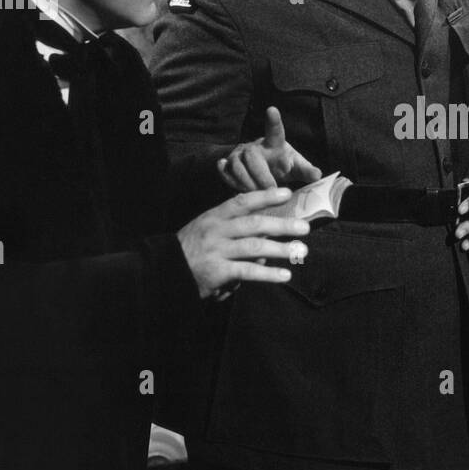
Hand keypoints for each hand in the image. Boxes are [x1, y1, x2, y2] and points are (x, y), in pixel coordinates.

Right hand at [177, 187, 310, 298]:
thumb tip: (266, 237)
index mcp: (214, 216)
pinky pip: (247, 271)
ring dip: (280, 249)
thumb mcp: (209, 229)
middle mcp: (216, 230)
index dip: (265, 196)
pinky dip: (268, 273)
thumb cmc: (192, 248)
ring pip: (254, 246)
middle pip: (254, 224)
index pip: (242, 201)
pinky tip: (285, 275)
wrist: (164, 269)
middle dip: (282, 225)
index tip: (287, 193)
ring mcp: (216, 250)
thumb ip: (235, 229)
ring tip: (300, 251)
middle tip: (304, 227)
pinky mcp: (217, 271)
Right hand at [218, 106, 322, 191]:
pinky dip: (233, 184)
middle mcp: (255, 145)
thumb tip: (318, 175)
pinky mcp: (227, 164)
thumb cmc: (281, 166)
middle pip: (253, 156)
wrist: (260, 171)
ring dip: (249, 184)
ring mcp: (239, 154)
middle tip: (272, 190)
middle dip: (262, 176)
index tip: (272, 110)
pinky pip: (225, 173)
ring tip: (260, 195)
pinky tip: (240, 190)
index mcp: (274, 143)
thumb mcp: (296, 168)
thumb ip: (306, 171)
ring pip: (238, 167)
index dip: (273, 121)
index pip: (275, 131)